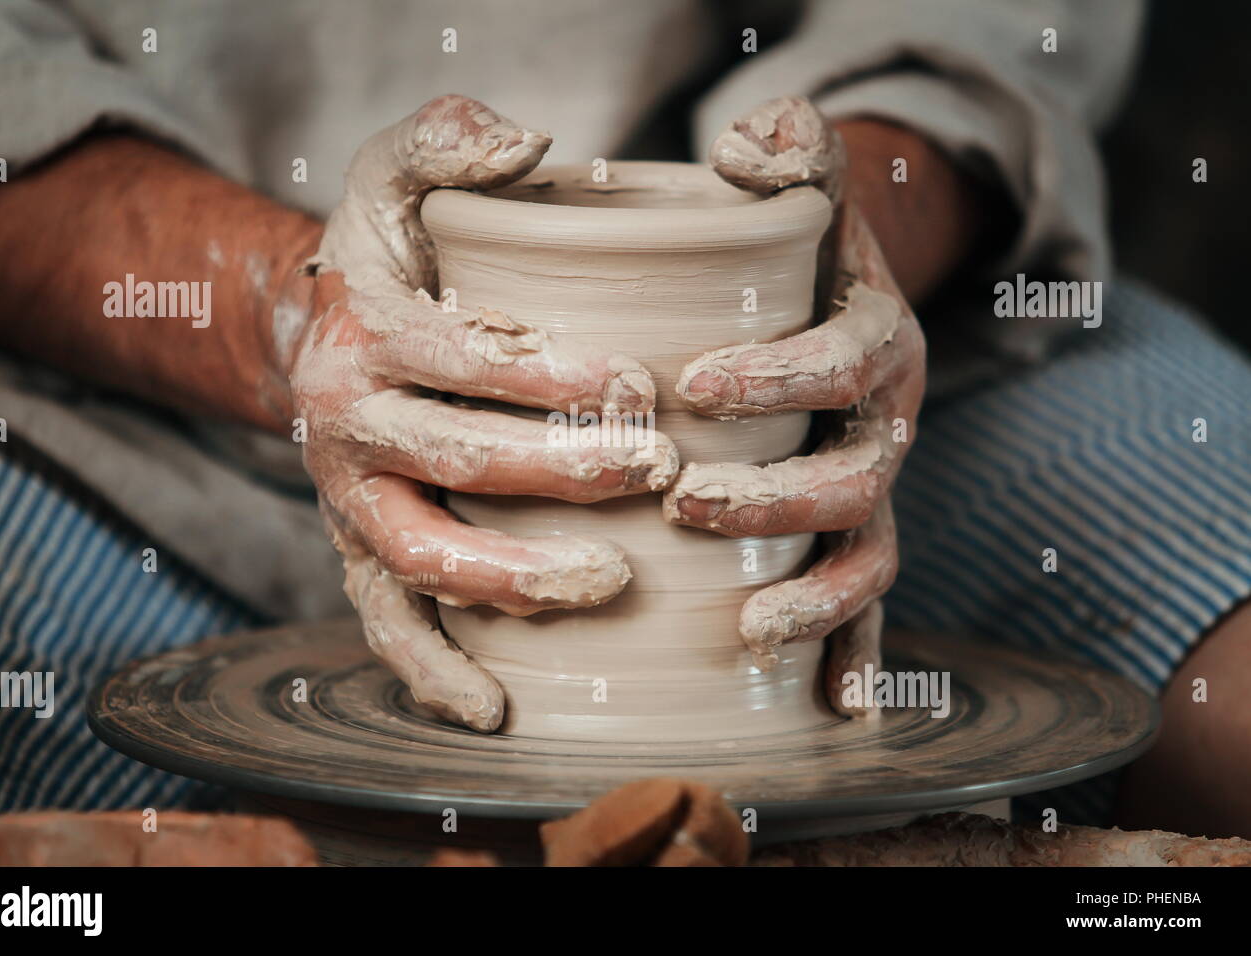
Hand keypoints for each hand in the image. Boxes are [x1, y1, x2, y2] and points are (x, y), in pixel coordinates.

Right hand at [287, 96, 677, 730]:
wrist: (312, 333)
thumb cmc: (385, 256)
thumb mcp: (397, 174)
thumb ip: (449, 140)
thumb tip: (531, 142)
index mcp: (367, 334)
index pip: (467, 359)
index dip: (555, 376)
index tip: (645, 385)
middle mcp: (346, 426)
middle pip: (461, 463)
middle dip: (566, 472)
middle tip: (660, 468)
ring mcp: (350, 501)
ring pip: (428, 557)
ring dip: (519, 579)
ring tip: (611, 580)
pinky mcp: (359, 553)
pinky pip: (388, 627)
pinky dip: (435, 674)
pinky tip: (498, 711)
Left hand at [667, 97, 928, 714]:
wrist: (838, 299)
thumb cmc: (797, 254)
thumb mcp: (802, 187)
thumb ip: (789, 151)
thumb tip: (748, 146)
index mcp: (875, 339)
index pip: (843, 360)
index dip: (782, 377)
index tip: (697, 385)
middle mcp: (888, 422)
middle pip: (855, 477)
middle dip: (774, 500)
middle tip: (681, 502)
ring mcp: (874, 487)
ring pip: (867, 553)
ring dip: (817, 597)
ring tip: (747, 627)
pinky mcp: (852, 534)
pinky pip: (870, 604)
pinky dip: (859, 652)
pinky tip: (835, 707)